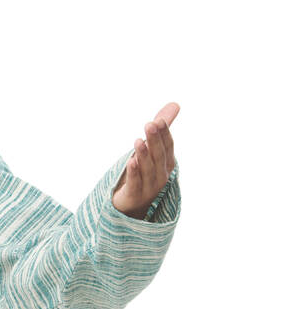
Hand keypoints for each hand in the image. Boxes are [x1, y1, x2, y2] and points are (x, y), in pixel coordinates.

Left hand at [112, 102, 178, 219]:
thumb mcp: (153, 150)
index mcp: (167, 164)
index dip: (164, 134)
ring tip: (138, 141)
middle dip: (155, 140)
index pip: (168, 146)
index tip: (159, 120)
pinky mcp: (135, 196)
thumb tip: (175, 104)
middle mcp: (161, 175)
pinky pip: (136, 183)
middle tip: (150, 124)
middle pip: (158, 156)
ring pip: (148, 169)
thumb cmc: (144, 173)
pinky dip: (134, 173)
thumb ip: (162, 129)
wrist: (131, 204)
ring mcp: (149, 188)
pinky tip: (131, 162)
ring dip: (144, 155)